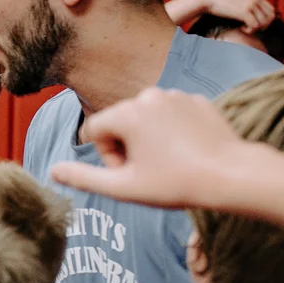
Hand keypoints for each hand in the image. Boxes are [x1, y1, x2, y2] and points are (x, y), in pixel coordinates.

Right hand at [51, 87, 244, 206]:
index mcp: (127, 112)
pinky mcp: (197, 100)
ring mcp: (176, 94)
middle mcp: (148, 95)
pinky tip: (189, 153)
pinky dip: (173, 133)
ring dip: (149, 140)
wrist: (231, 175)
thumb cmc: (175, 184)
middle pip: (120, 122)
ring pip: (146, 119)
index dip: (107, 157)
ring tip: (172, 164)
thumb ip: (84, 178)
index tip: (130, 174)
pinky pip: (171, 115)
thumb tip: (52, 170)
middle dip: (127, 147)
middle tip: (151, 173)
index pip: (95, 130)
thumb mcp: (124, 188)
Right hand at [200, 0, 274, 31]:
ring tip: (244, 28)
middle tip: (251, 28)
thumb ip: (248, 6)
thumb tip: (256, 18)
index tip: (255, 24)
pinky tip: (241, 28)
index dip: (266, 20)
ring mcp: (250, 4)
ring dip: (255, 29)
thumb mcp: (238, 1)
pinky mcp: (244, 11)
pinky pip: (255, 26)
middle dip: (263, 26)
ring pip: (264, 22)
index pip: (272, 10)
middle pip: (271, 17)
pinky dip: (249, 30)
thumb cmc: (221, 3)